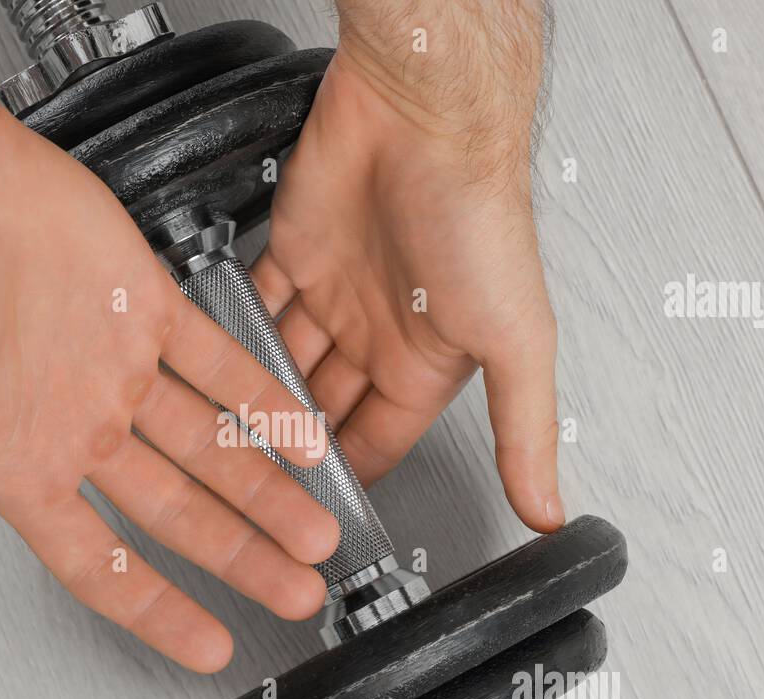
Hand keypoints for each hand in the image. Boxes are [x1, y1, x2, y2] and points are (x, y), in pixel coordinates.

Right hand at [0, 98, 339, 672]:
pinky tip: (306, 436)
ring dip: (266, 489)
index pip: (101, 564)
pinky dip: (266, 400)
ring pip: (211, 444)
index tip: (210, 647)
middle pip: (178, 511)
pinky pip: (223, 363)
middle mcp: (78, 423)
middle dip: (242, 555)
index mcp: (22, 466)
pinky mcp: (147, 305)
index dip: (158, 610)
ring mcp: (117, 367)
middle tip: (298, 593)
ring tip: (318, 531)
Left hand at [253, 0, 562, 531]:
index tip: (316, 513)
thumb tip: (549, 509)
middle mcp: (378, 332)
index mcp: (427, 364)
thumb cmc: (479, 216)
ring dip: (258, 394)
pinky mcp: (292, 253)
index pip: (379, 440)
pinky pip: (255, 304)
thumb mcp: (516, 341)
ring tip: (222, 430)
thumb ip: (525, 429)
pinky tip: (214, 361)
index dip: (350, 476)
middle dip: (292, 441)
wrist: (425, 120)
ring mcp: (332, 293)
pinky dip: (236, 331)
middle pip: (322, 407)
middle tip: (253, 475)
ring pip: (284, 362)